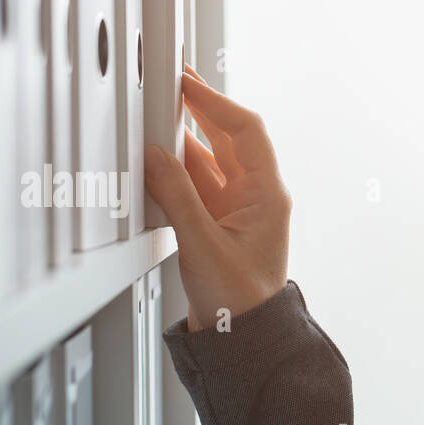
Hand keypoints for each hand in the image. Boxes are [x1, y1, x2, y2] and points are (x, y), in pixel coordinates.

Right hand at [145, 64, 290, 331]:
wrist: (240, 341)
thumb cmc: (239, 303)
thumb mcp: (202, 245)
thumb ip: (177, 196)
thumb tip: (156, 156)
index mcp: (267, 195)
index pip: (244, 130)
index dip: (215, 102)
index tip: (187, 83)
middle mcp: (254, 197)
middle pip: (225, 139)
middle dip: (198, 111)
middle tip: (171, 84)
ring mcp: (234, 210)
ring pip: (206, 161)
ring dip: (182, 142)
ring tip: (156, 119)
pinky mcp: (215, 224)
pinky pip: (194, 186)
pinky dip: (174, 172)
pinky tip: (156, 163)